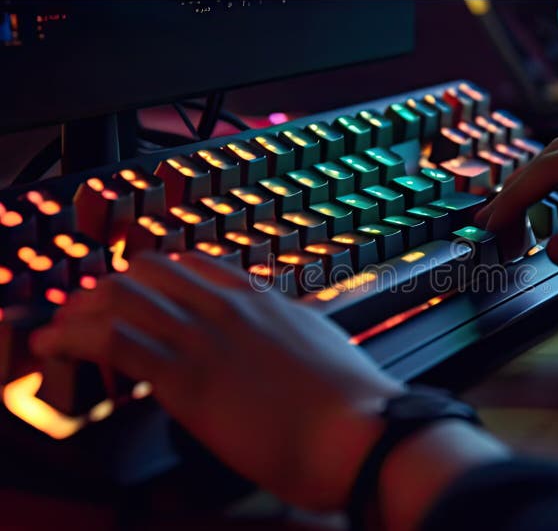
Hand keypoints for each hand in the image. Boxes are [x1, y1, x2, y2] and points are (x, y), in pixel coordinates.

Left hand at [30, 252, 404, 509]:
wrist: (360, 433)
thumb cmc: (351, 404)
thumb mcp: (323, 351)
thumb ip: (293, 336)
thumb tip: (287, 339)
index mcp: (263, 302)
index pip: (195, 265)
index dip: (154, 275)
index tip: (136, 291)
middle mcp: (229, 308)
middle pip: (149, 271)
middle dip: (111, 287)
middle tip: (91, 311)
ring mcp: (207, 338)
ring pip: (123, 296)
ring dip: (83, 308)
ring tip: (63, 327)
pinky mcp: (187, 378)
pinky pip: (114, 339)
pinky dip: (73, 337)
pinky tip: (55, 344)